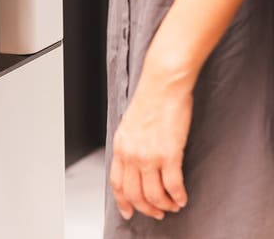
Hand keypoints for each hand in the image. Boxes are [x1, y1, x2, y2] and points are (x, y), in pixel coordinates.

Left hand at [110, 60, 194, 221]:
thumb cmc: (150, 101)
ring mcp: (149, 155)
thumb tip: (136, 164)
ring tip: (173, 206)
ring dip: (164, 205)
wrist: (162, 86)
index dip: (123, 201)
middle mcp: (131, 154)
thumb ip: (130, 146)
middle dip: (146, 208)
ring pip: (153, 194)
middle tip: (157, 214)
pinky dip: (178, 196)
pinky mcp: (169, 154)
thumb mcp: (130, 126)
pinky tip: (183, 198)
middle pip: (135, 193)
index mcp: (120, 146)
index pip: (117, 183)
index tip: (129, 211)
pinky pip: (173, 185)